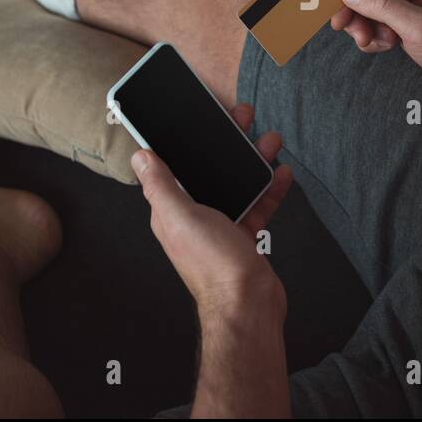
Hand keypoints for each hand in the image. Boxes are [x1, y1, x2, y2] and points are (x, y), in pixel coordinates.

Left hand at [132, 103, 291, 318]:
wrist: (248, 305)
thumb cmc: (213, 266)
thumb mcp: (180, 217)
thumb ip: (160, 185)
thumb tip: (140, 156)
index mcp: (172, 211)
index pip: (173, 166)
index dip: (183, 140)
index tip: (196, 117)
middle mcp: (194, 216)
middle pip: (209, 169)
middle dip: (227, 143)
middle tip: (243, 117)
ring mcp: (221, 225)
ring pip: (237, 182)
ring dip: (254, 160)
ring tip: (270, 141)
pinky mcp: (244, 235)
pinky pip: (258, 203)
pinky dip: (270, 188)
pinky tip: (281, 174)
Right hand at [331, 0, 421, 88]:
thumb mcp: (419, 27)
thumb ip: (383, 6)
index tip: (338, 21)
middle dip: (356, 14)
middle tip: (360, 38)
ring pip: (366, 5)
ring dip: (366, 27)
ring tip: (380, 44)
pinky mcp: (405, 13)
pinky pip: (377, 18)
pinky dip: (375, 34)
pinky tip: (388, 46)